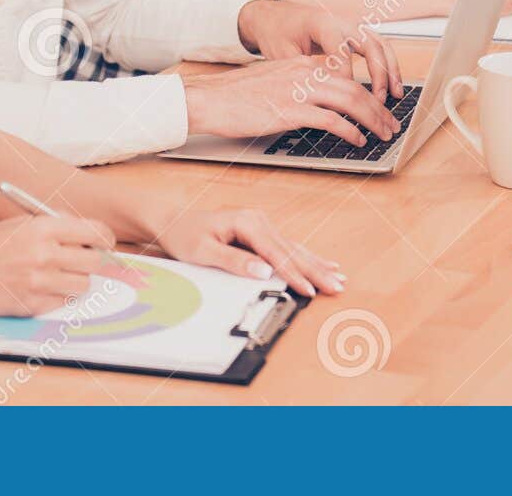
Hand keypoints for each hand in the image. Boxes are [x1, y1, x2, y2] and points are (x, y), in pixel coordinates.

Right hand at [0, 215, 114, 316]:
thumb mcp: (17, 223)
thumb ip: (51, 224)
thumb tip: (83, 229)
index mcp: (42, 228)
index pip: (94, 232)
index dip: (104, 237)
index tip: (104, 242)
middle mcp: (44, 255)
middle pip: (94, 261)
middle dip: (91, 259)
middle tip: (81, 259)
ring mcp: (39, 283)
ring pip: (83, 285)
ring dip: (76, 280)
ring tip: (58, 275)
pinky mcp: (32, 306)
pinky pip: (63, 302)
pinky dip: (58, 296)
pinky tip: (41, 288)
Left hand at [154, 207, 343, 295]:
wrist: (173, 221)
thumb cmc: (185, 235)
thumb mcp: (203, 251)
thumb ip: (234, 261)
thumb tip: (262, 270)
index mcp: (247, 222)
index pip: (276, 253)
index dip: (293, 274)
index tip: (308, 290)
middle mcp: (258, 220)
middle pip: (292, 250)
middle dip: (315, 270)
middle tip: (336, 286)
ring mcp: (261, 225)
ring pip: (294, 248)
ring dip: (316, 264)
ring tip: (337, 277)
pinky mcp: (260, 233)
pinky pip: (288, 247)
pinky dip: (306, 257)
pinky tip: (322, 263)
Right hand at [182, 56, 401, 147]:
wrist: (208, 99)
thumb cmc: (234, 95)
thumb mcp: (272, 81)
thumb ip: (296, 85)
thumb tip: (317, 103)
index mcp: (301, 64)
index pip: (345, 75)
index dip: (367, 92)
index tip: (378, 106)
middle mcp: (304, 72)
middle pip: (355, 88)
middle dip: (378, 108)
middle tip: (390, 124)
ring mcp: (298, 91)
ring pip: (350, 101)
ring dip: (372, 119)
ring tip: (383, 133)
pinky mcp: (290, 111)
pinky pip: (331, 120)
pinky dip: (349, 131)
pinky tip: (357, 140)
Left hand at [236, 0, 402, 98]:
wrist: (275, 15)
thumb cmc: (277, 33)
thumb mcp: (281, 54)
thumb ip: (299, 74)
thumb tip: (316, 101)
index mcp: (321, 23)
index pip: (340, 50)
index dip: (345, 76)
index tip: (345, 100)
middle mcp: (342, 22)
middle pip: (370, 45)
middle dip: (379, 74)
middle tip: (379, 100)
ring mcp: (351, 26)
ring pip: (381, 45)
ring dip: (391, 71)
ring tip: (395, 96)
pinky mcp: (355, 34)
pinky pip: (379, 47)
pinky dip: (388, 67)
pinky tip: (392, 88)